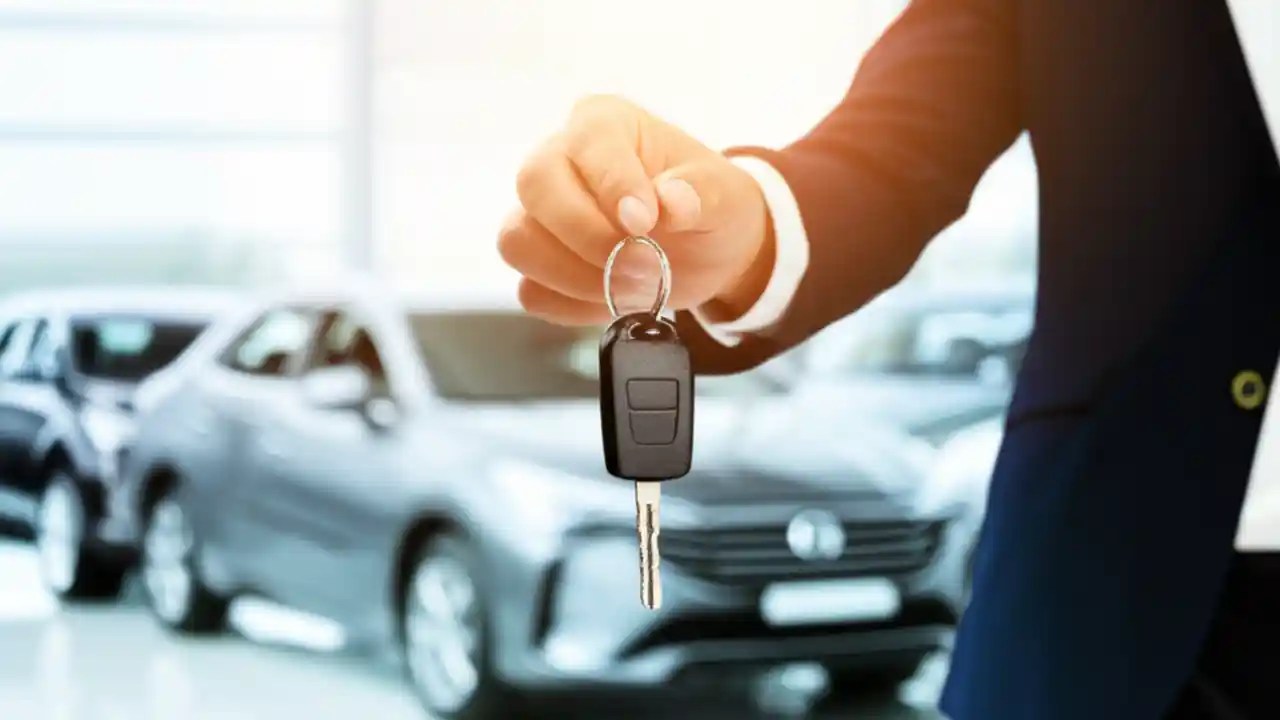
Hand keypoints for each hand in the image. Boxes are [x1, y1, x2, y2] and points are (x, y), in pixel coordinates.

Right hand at [500, 95, 773, 325]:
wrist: (706, 251)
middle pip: (534, 187)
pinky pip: (532, 291)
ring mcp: (539, 215)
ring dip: (577, 277)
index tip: (645, 223)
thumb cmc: (708, 205)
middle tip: (640, 264)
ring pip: (519, 242)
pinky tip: (616, 298)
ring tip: (634, 285)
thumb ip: (701, 193)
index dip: (613, 185)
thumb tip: (672, 202)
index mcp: (603, 123)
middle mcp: (559, 160)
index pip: (587, 142)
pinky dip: (574, 305)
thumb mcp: (725, 195)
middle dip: (588, 236)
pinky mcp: (538, 265)